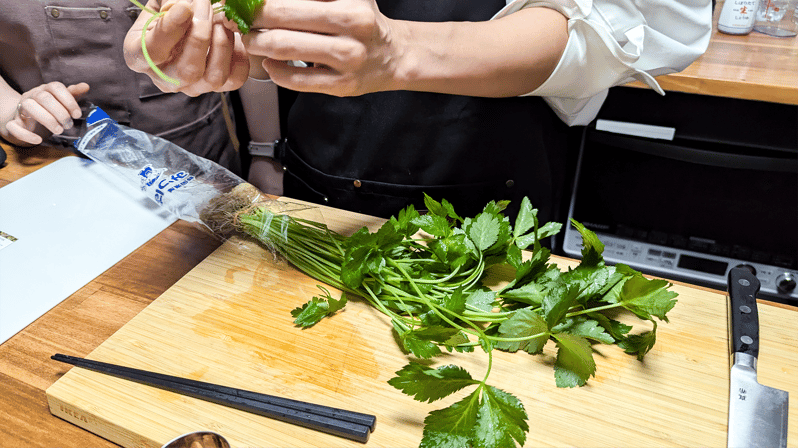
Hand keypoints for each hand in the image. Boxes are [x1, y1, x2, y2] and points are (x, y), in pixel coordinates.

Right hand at [4, 82, 88, 145]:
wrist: (26, 121)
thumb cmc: (48, 110)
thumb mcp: (62, 102)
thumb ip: (73, 94)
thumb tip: (85, 86)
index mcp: (46, 90)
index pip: (56, 87)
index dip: (68, 100)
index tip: (77, 114)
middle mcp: (32, 95)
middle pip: (44, 97)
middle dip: (60, 112)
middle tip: (69, 124)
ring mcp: (21, 108)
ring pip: (29, 106)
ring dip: (46, 119)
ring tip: (59, 130)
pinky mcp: (14, 122)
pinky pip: (14, 126)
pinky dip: (26, 134)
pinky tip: (38, 140)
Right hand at [123, 0, 248, 95]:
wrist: (186, 24)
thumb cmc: (169, 12)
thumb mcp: (161, 2)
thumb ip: (170, 4)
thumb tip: (187, 7)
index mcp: (139, 56)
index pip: (152, 52)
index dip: (170, 30)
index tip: (184, 8)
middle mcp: (166, 78)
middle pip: (187, 70)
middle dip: (201, 34)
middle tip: (206, 5)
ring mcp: (193, 86)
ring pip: (213, 77)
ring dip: (222, 43)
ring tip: (221, 19)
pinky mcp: (217, 87)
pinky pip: (234, 78)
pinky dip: (238, 54)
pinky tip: (231, 35)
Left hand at [243, 0, 401, 95]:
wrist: (393, 56)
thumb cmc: (362, 21)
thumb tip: (263, 0)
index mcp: (350, 4)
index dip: (260, 0)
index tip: (243, 1)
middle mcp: (352, 30)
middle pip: (282, 19)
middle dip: (252, 17)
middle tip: (238, 17)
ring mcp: (347, 61)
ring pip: (285, 48)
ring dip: (257, 42)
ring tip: (249, 39)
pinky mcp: (341, 86)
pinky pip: (296, 79)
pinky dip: (275, 70)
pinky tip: (269, 62)